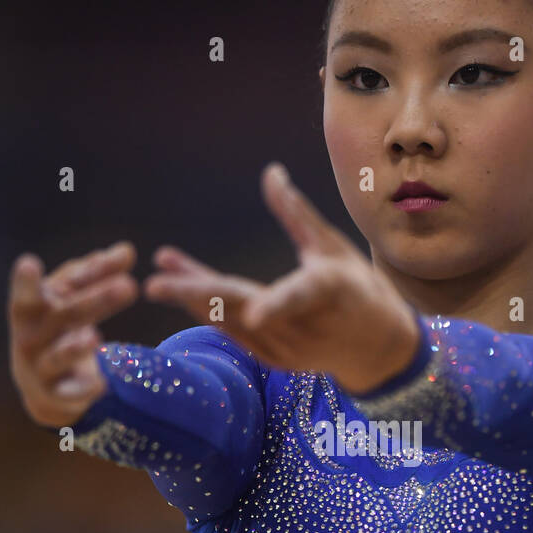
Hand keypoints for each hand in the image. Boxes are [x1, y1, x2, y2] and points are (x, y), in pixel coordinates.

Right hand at [8, 242, 139, 426]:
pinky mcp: (56, 395)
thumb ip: (97, 273)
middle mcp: (29, 338)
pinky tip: (101, 384)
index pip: (30, 294)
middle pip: (62, 316)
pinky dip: (84, 388)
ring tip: (94, 339)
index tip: (29, 263)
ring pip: (58, 357)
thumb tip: (127, 250)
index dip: (26, 282)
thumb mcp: (73, 296)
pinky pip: (70, 392)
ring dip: (75, 348)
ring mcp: (40, 368)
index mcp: (31, 310)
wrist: (47, 381)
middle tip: (130, 285)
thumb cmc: (60, 324)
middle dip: (95, 300)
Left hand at [143, 164, 421, 394]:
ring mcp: (288, 350)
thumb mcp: (333, 246)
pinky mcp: (273, 360)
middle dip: (196, 295)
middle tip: (154, 285)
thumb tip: (270, 171)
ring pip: (231, 320)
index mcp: (329, 292)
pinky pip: (233, 332)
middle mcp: (305, 328)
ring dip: (192, 295)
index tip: (255, 315)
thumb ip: (296, 214)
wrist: (378, 349)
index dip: (276, 306)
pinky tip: (185, 289)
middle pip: (244, 310)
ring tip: (164, 267)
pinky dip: (208, 310)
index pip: (299, 297)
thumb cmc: (359, 288)